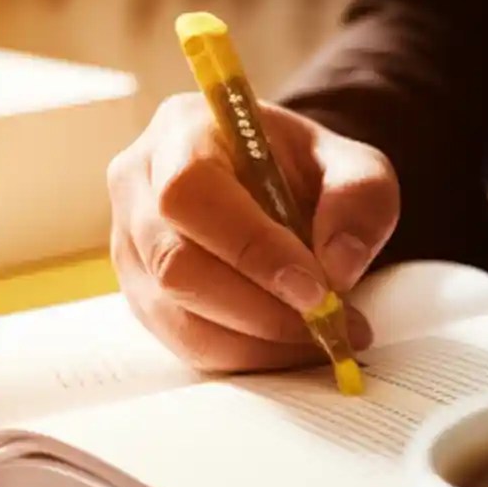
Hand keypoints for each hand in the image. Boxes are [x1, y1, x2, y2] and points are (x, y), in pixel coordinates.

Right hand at [108, 93, 398, 371]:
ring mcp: (128, 245)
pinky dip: (242, 355)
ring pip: (174, 313)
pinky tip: (286, 346)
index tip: (316, 289)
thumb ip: (359, 197)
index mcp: (180, 132)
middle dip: (257, 307)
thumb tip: (337, 267)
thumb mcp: (349, 160)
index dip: (249, 248)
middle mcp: (137, 187)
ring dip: (254, 340)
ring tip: (319, 338)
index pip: (190, 193)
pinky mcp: (139, 294)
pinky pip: (182, 341)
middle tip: (327, 322)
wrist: (265, 180)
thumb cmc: (297, 167)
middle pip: (173, 263)